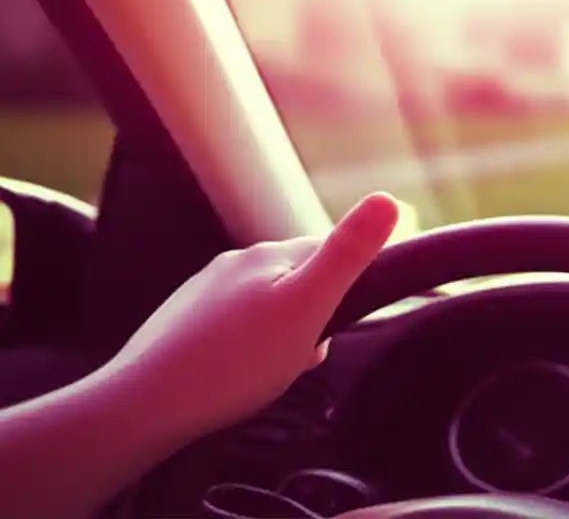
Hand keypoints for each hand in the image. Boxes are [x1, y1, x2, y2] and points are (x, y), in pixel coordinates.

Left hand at [101, 193, 398, 438]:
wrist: (146, 403)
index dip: (344, 291)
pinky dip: (245, 352)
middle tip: (297, 361)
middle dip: (309, 321)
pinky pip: (233, 330)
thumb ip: (348, 255)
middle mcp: (233, 264)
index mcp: (267, 255)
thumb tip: (388, 199)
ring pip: (266, 309)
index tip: (334, 327)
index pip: (328, 254)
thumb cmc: (235, 361)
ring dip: (278, 339)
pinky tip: (235, 378)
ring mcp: (203, 294)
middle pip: (297, 284)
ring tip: (264, 375)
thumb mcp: (308, 308)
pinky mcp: (182, 324)